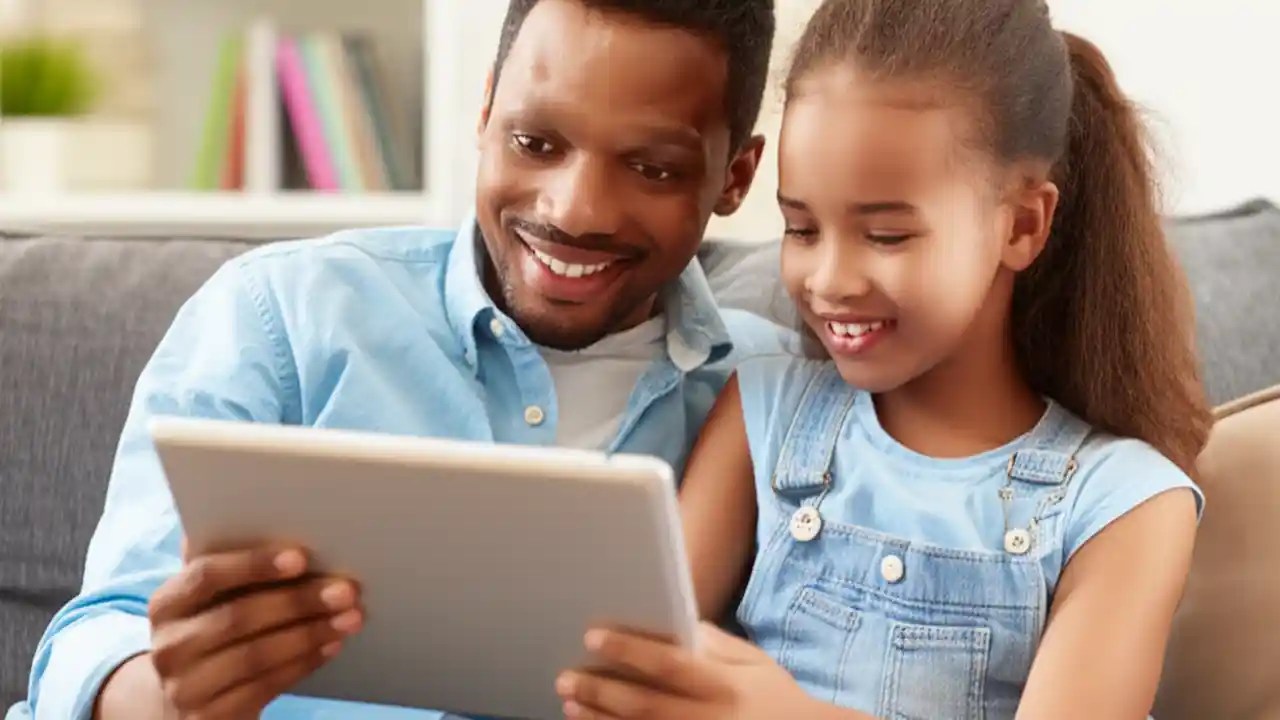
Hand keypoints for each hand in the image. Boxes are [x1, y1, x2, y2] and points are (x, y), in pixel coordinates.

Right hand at [145, 542, 363, 716]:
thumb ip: (234, 563)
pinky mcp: (209, 719)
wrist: (188, 699)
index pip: (206, 575)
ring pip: (257, 656)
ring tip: (351, 618)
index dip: (253, 564)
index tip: (301, 556)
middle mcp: (169, 647)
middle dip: (299, 601)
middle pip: (238, 617)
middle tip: (346, 590)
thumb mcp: (212, 599)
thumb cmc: (215, 629)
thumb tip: (280, 512)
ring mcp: (185, 688)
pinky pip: (266, 687)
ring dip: (311, 634)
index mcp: (167, 603)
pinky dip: (304, 663)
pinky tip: (332, 646)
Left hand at [555, 622, 821, 719]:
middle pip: (646, 705)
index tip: (592, 637)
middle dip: (602, 691)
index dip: (629, 650)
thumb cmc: (775, 698)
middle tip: (566, 678)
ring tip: (570, 705)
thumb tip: (674, 622)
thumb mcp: (755, 664)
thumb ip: (715, 644)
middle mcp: (710, 719)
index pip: (670, 664)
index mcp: (725, 686)